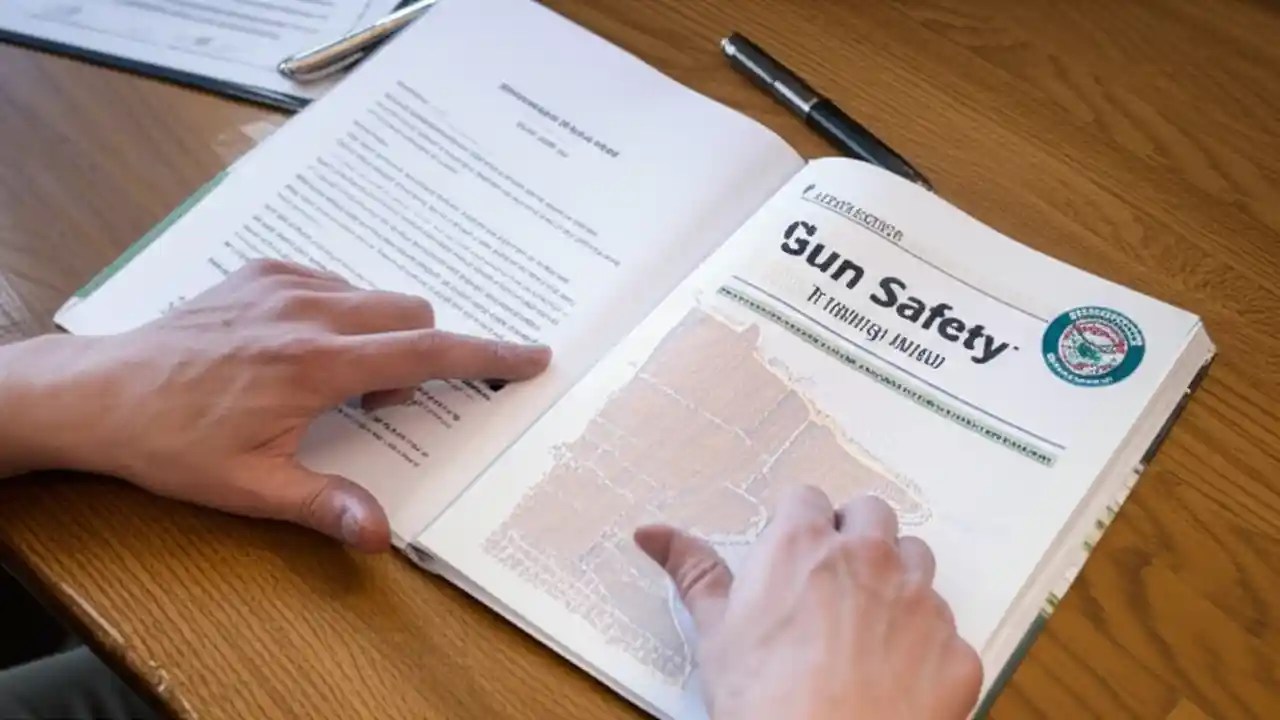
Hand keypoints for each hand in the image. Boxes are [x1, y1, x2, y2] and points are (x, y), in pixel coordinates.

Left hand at [0, 260, 549, 550]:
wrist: (101, 392)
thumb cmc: (175, 443)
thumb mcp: (251, 488)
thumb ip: (325, 506)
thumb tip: (383, 535)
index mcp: (316, 365)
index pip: (425, 352)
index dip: (487, 355)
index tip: (530, 356)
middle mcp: (308, 312)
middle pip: (411, 313)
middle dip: (422, 352)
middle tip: (379, 401)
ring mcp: (283, 285)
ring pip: (373, 296)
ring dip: (378, 334)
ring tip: (332, 380)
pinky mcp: (260, 272)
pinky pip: (332, 282)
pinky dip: (339, 313)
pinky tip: (298, 349)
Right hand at [635, 487, 981, 719]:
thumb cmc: (764, 702)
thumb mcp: (715, 633)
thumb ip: (693, 571)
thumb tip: (653, 533)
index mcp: (803, 546)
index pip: (806, 499)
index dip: (799, 524)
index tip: (792, 552)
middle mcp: (868, 558)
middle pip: (872, 514)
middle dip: (855, 537)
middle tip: (832, 581)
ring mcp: (920, 601)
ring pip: (918, 560)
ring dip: (898, 579)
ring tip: (868, 625)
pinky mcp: (955, 649)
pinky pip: (947, 630)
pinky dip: (925, 645)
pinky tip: (896, 676)